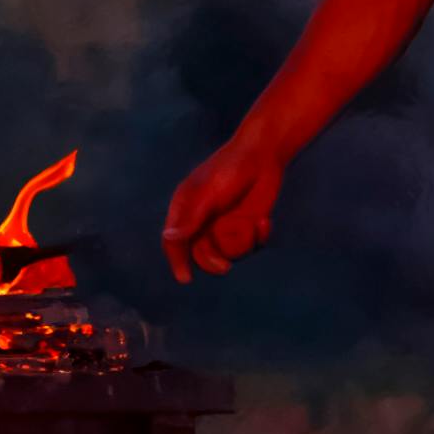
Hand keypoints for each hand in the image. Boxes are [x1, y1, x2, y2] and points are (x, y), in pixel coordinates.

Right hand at [162, 127, 286, 281]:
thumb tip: (169, 238)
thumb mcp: (208, 194)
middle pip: (201, 254)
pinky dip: (258, 237)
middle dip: (213, 261)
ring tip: (254, 224)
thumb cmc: (230, 169)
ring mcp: (225, 225)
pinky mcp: (247, 226)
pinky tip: (264, 221)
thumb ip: (191, 218)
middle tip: (225, 267)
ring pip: (228, 254)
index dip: (177, 261)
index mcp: (186, 209)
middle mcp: (203, 221)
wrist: (264, 155)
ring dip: (242, 244)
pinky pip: (250, 246)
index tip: (185, 278)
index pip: (174, 241)